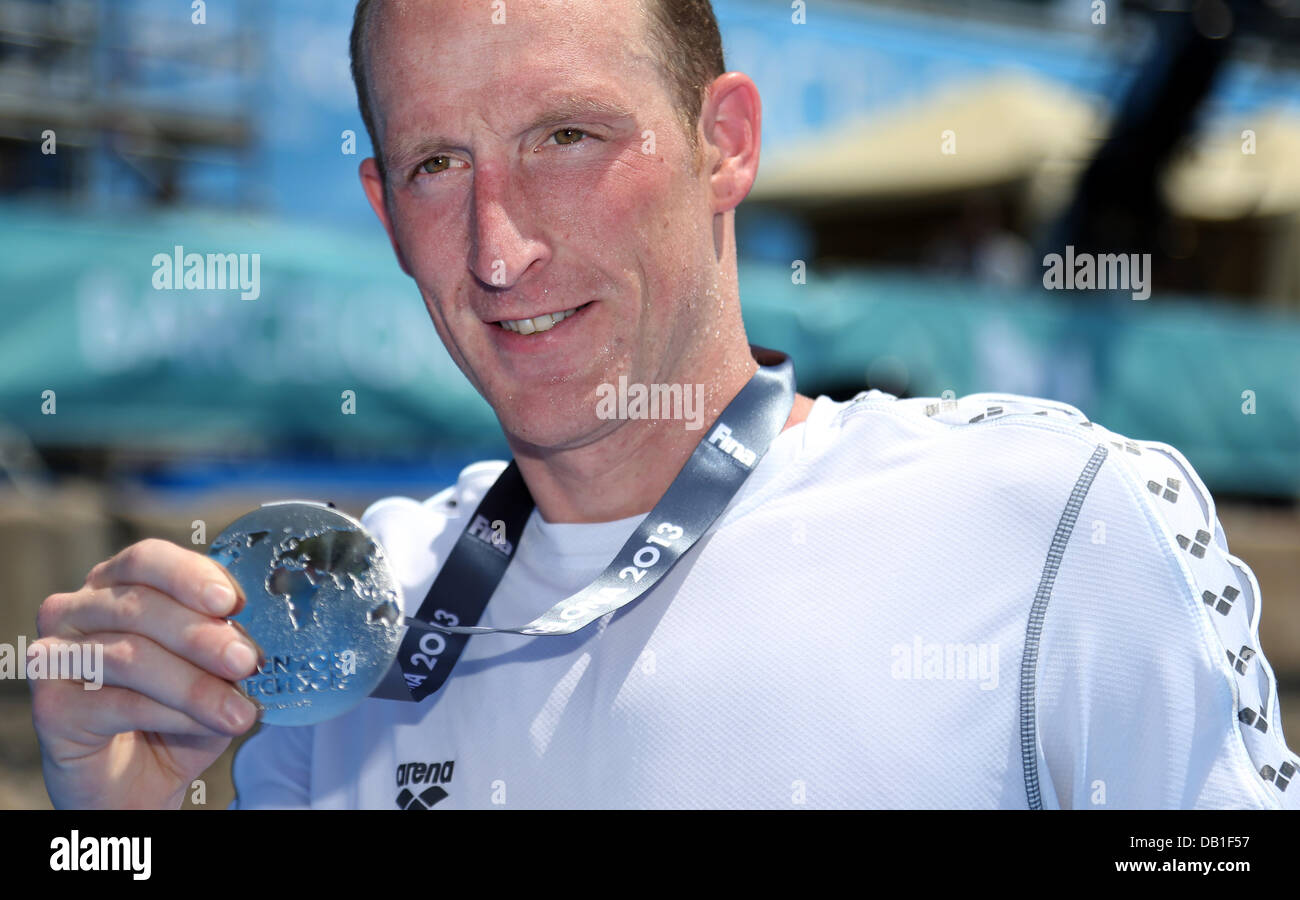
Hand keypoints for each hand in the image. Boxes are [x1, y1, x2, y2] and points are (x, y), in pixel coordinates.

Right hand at [30, 538, 262, 807]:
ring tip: (239, 712)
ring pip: (130, 656)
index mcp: (117, 585)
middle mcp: (76, 611)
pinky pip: (117, 703)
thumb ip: (227, 642)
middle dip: (202, 636)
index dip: (190, 575)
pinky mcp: (50, 707)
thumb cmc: (176, 711)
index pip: (148, 559)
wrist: (138, 780)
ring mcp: (55, 657)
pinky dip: (171, 715)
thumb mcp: (212, 671)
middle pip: (140, 606)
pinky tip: (204, 726)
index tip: (233, 603)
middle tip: (247, 662)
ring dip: (194, 685)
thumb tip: (256, 634)